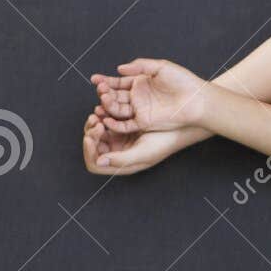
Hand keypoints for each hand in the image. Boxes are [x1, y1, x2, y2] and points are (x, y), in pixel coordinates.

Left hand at [81, 110, 199, 174]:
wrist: (181, 126)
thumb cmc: (164, 143)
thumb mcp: (144, 153)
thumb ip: (121, 160)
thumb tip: (99, 161)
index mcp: (120, 162)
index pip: (95, 162)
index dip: (89, 151)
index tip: (91, 137)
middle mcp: (118, 151)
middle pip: (93, 146)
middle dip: (91, 133)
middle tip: (95, 120)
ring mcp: (120, 138)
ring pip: (98, 132)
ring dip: (95, 122)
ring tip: (98, 112)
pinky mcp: (124, 125)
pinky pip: (106, 120)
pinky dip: (103, 113)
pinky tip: (104, 107)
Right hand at [89, 58, 209, 134]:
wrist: (197, 98)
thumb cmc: (182, 81)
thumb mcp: (161, 67)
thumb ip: (140, 66)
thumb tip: (119, 68)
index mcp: (140, 83)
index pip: (118, 82)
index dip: (105, 81)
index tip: (94, 79)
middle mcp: (137, 97)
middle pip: (115, 96)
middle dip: (105, 92)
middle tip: (100, 89)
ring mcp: (139, 110)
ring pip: (117, 109)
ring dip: (108, 105)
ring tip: (103, 99)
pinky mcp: (144, 122)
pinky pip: (125, 125)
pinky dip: (114, 123)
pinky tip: (106, 118)